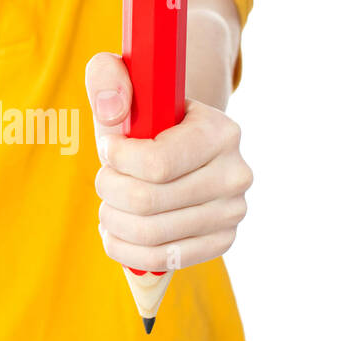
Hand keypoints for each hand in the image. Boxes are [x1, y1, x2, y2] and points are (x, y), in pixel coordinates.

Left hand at [85, 52, 252, 272]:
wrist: (183, 144)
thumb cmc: (150, 114)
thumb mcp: (129, 83)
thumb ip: (110, 80)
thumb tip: (111, 113)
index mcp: (221, 132)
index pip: (157, 163)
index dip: (117, 160)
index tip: (107, 148)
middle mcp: (235, 175)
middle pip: (148, 202)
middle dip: (109, 190)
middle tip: (104, 179)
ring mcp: (232, 213)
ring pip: (150, 234)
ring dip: (113, 221)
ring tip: (108, 205)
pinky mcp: (222, 241)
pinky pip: (163, 260)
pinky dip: (127, 250)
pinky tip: (117, 231)